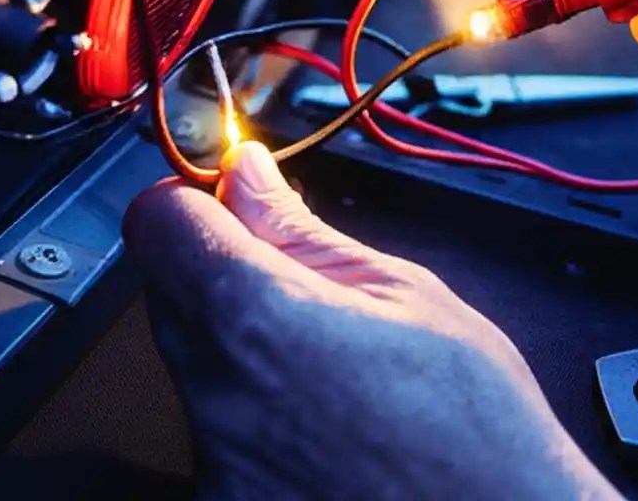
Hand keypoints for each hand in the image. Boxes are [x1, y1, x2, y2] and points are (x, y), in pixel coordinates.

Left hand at [122, 142, 619, 499]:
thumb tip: (249, 177)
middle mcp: (215, 396)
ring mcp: (215, 461)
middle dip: (224, 272)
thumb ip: (303, 232)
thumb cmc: (478, 428)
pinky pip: (217, 429)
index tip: (230, 201)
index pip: (158, 221)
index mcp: (255, 318)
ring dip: (243, 348)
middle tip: (304, 285)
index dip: (195, 197)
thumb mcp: (406, 294)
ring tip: (330, 368)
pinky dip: (256, 414)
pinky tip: (322, 422)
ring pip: (196, 364)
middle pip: (171, 292)